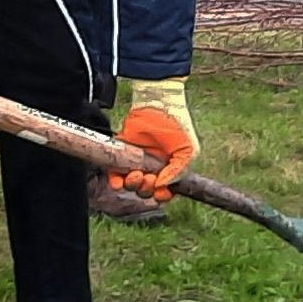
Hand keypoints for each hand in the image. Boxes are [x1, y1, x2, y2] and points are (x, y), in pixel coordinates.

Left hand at [117, 77, 197, 196]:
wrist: (158, 105)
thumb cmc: (177, 126)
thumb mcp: (187, 149)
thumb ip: (178, 170)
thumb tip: (162, 186)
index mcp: (169, 170)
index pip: (164, 192)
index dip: (162, 196)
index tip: (161, 191)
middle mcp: (152, 169)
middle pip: (147, 192)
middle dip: (147, 189)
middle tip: (149, 177)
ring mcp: (136, 163)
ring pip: (131, 186)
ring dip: (134, 186)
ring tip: (137, 174)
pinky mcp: (122, 156)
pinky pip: (115, 176)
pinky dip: (116, 182)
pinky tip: (120, 180)